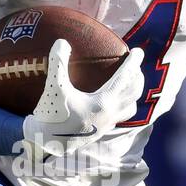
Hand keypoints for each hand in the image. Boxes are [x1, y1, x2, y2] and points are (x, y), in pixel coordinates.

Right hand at [22, 38, 143, 151]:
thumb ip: (58, 62)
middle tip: (135, 66)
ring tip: (128, 85)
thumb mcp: (53, 87)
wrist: (46, 144)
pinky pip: (118, 117)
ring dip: (132, 95)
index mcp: (103, 103)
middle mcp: (110, 114)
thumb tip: (62, 41)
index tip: (138, 51)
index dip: (133, 63)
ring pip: (129, 108)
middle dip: (138, 78)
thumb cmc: (51, 115)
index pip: (125, 79)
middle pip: (134, 94)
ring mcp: (106, 125)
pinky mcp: (100, 132)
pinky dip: (121, 106)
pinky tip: (109, 101)